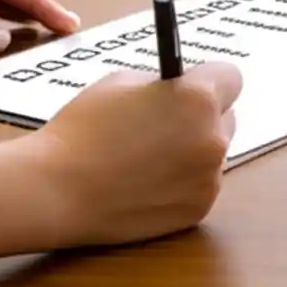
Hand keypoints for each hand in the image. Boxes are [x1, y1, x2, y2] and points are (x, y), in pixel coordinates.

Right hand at [29, 62, 242, 247]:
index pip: (231, 77)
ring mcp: (209, 178)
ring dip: (194, 151)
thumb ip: (163, 84)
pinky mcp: (199, 209)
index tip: (194, 85)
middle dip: (203, 117)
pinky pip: (200, 185)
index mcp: (198, 99)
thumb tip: (180, 89)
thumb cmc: (82, 131)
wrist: (55, 189)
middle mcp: (214, 138)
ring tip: (149, 158)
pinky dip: (183, 183)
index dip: (210, 79)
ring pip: (214, 154)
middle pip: (227, 118)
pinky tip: (148, 183)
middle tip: (167, 123)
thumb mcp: (121, 82)